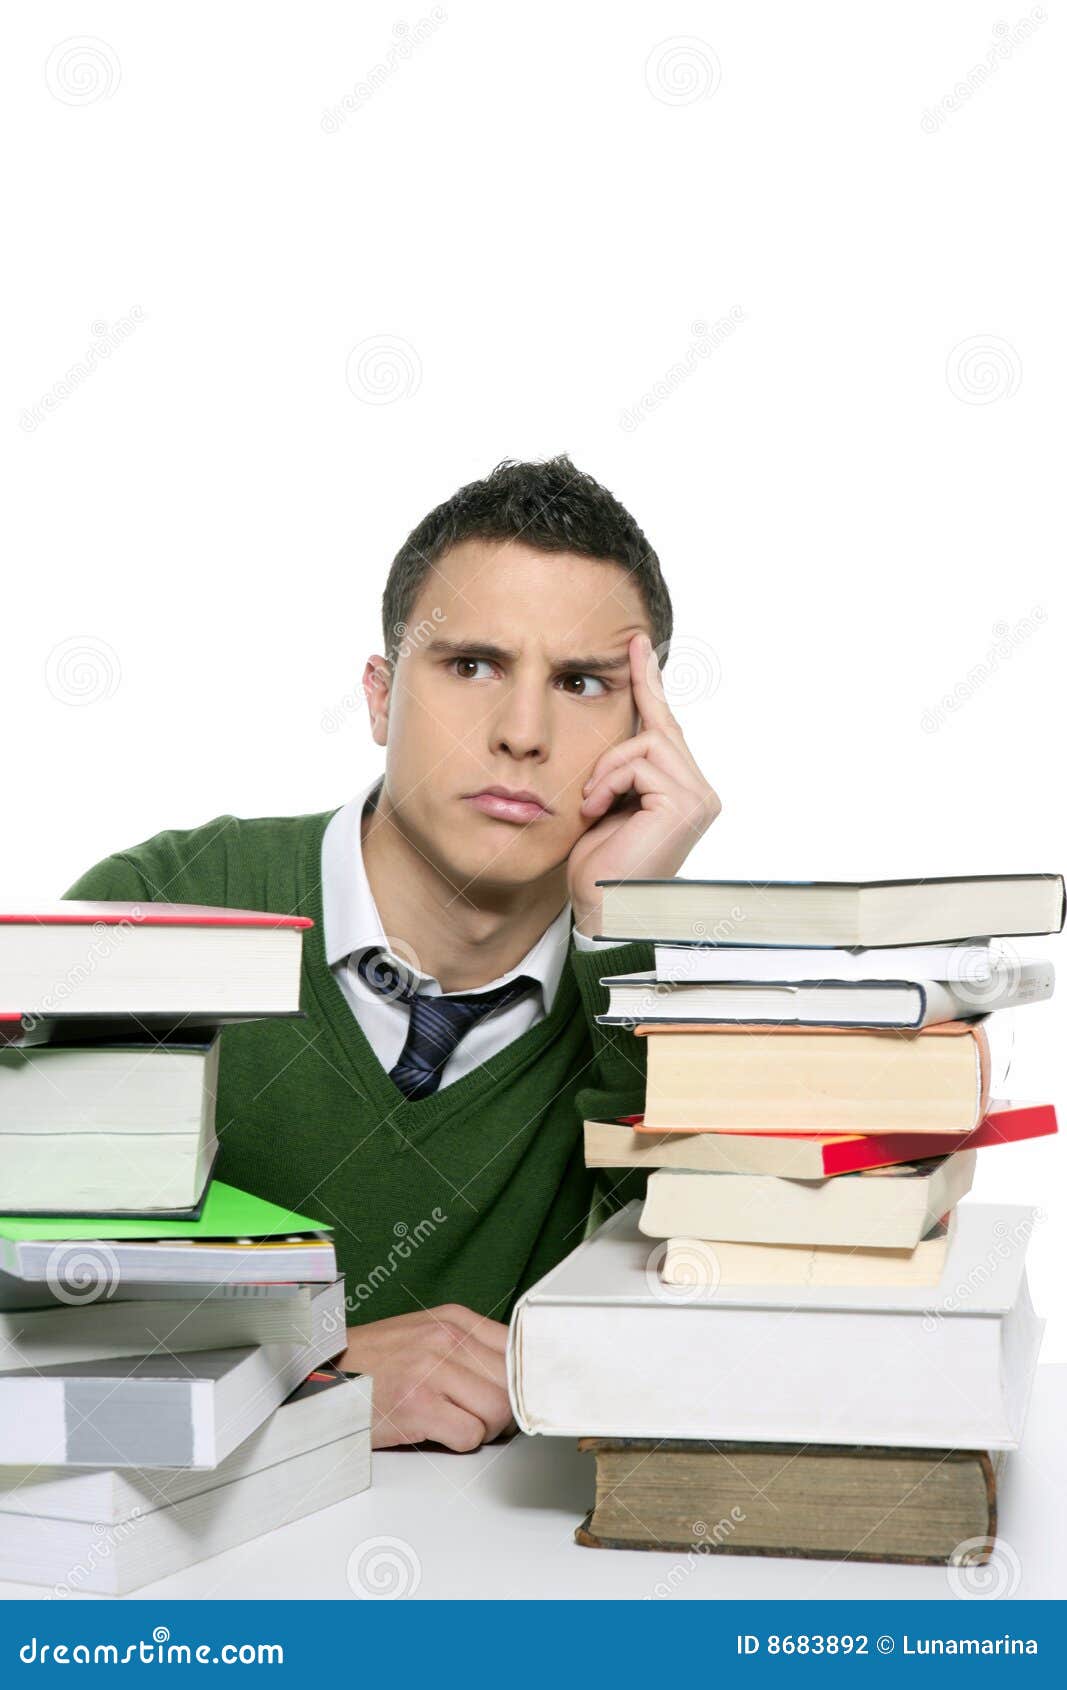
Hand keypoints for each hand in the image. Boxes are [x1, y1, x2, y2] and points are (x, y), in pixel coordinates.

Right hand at [337, 1304, 515, 1450]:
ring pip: (497, 1410)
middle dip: (502, 1410)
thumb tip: (512, 1378)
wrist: (321, 1377)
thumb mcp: (425, 1337)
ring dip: (483, 1428)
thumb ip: (468, 1349)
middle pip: (510, 1383)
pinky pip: (470, 1435)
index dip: (520, 1381)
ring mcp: (431, 1369)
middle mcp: (445, 1338)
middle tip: (481, 1418)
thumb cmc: (373, 1364)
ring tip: (456, 1423)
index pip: (517, 1348)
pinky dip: (461, 1443)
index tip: (517, 1397)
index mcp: (452, 1319)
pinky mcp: (418, 1405)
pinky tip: (438, 1432)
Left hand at [567, 632, 720, 934]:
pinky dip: (608, 780)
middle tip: (622, 668)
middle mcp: (700, 791)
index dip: (651, 683)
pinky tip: (596, 810)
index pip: (667, 726)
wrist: (599, 906)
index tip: (638, 643)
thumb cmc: (598, 863)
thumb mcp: (606, 799)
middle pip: (661, 727)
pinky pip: (639, 761)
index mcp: (684, 791)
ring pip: (646, 741)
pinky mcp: (685, 803)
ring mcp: (698, 797)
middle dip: (632, 706)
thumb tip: (614, 723)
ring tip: (590, 802)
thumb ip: (620, 765)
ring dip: (606, 768)